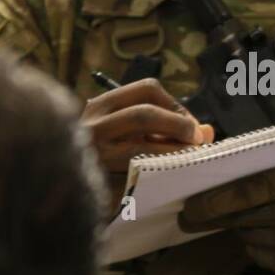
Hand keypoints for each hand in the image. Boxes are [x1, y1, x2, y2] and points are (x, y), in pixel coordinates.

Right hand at [81, 77, 212, 214]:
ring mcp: (92, 151)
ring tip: (188, 158)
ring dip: (172, 151)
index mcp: (102, 104)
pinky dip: (159, 171)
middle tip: (196, 141)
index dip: (177, 105)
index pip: (147, 89)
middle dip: (179, 125)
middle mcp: (93, 122)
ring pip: (139, 146)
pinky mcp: (95, 178)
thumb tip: (208, 132)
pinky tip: (170, 175)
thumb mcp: (129, 134)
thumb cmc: (104, 157)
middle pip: (145, 113)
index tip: (191, 126)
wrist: (66, 184)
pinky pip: (134, 173)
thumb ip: (165, 128)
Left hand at [178, 148, 274, 274]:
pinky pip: (263, 256)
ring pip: (250, 237)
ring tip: (266, 221)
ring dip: (246, 230)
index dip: (216, 199)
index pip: (250, 190)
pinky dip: (262, 247)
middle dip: (213, 218)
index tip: (189, 205)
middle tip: (190, 218)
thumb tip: (228, 167)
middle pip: (243, 217)